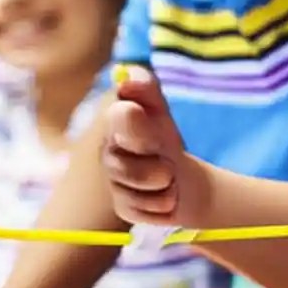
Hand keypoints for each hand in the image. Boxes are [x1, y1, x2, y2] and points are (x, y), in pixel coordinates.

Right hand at [103, 66, 210, 225]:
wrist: (180, 179)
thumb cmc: (163, 138)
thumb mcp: (159, 110)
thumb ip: (146, 89)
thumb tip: (127, 78)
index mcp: (115, 122)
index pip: (118, 117)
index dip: (132, 119)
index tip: (140, 114)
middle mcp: (107, 152)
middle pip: (128, 164)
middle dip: (155, 166)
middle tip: (168, 162)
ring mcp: (113, 182)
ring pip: (140, 187)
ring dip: (165, 184)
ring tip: (168, 177)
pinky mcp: (123, 207)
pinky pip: (147, 209)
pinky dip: (164, 204)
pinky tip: (163, 196)